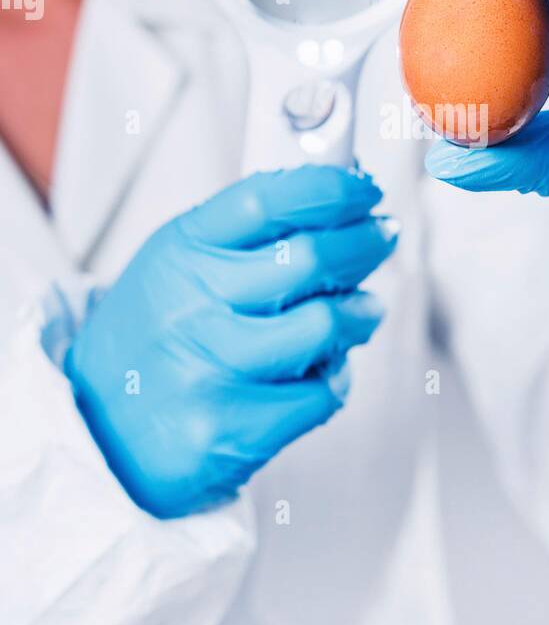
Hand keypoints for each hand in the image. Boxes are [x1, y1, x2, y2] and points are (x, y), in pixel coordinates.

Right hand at [65, 166, 397, 517]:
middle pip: (309, 256)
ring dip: (360, 315)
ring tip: (361, 313)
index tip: (365, 191)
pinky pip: (320, 394)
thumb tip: (338, 211)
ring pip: (326, 325)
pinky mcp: (231, 429)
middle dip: (364, 243)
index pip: (267, 199)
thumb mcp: (176, 269)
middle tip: (381, 239)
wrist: (92, 435)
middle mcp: (192, 304)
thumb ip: (244, 240)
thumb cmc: (151, 343)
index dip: (331, 189)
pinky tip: (321, 373)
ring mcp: (212, 368)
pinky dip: (335, 380)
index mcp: (180, 252)